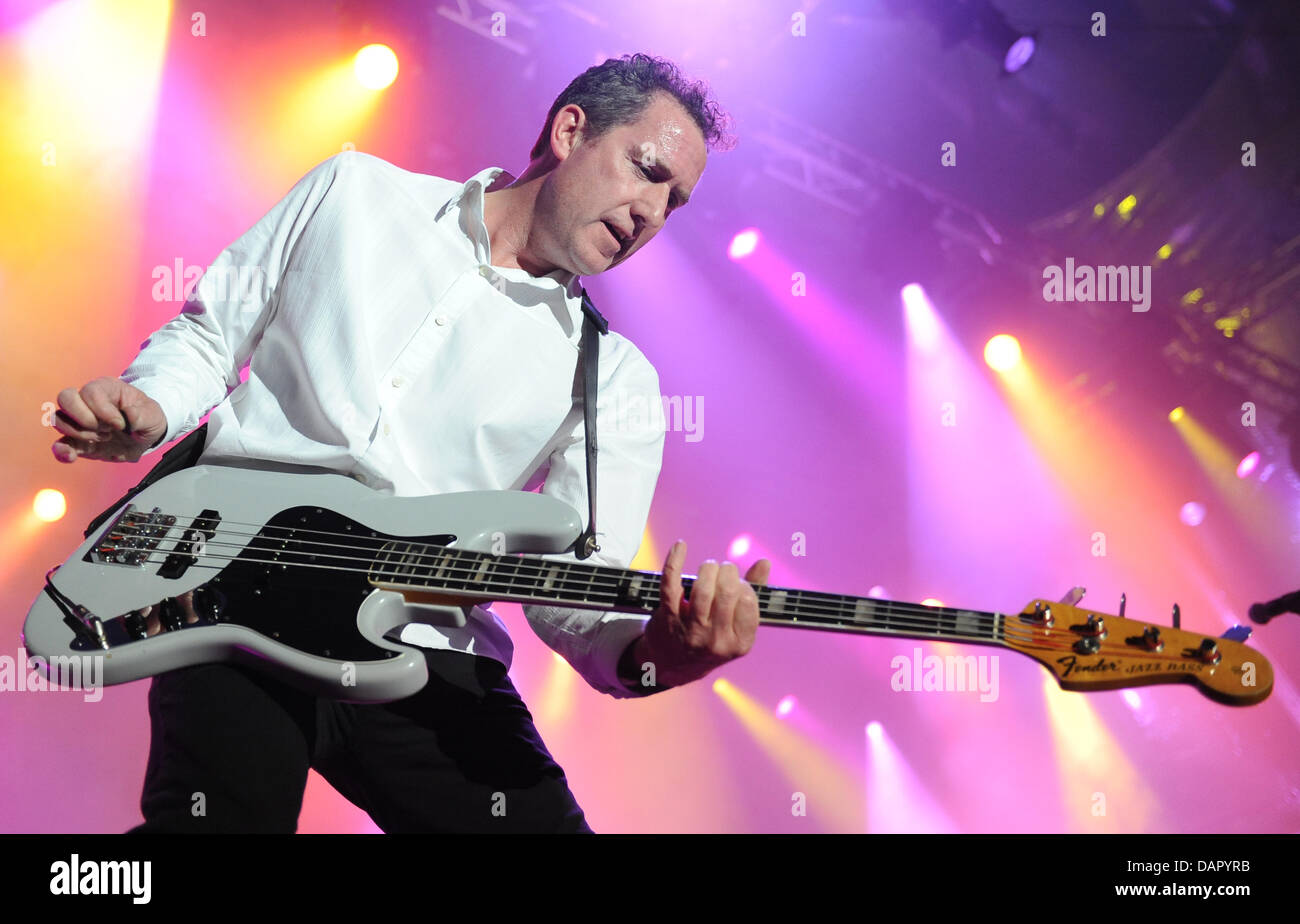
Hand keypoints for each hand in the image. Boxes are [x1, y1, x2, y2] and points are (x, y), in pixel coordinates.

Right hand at [51, 377, 166, 463]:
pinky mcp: (77, 441)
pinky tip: (72, 456)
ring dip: (80, 434)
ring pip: (59, 420)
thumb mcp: (153, 414)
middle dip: (85, 418)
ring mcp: (79, 421)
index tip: (121, 424)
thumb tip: (129, 415)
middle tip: (107, 430)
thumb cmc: (147, 418)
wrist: (145, 436)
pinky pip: (59, 444)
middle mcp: (87, 401)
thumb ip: (143, 415)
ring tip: (103, 439)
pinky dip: (62, 451)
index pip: (90, 392)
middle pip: (65, 398)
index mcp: (106, 388)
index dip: (104, 410)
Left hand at [633, 540, 770, 688]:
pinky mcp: (668, 619)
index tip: (737, 583)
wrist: (670, 663)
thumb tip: (764, 562)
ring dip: (708, 568)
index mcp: (740, 643)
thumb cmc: (710, 638)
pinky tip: (680, 546)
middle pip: (727, 591)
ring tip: (709, 567)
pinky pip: (671, 584)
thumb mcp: (736, 626)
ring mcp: (691, 631)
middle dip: (727, 571)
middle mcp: (717, 640)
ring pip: (703, 588)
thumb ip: (753, 593)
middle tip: (723, 570)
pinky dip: (675, 561)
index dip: (743, 584)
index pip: (748, 600)